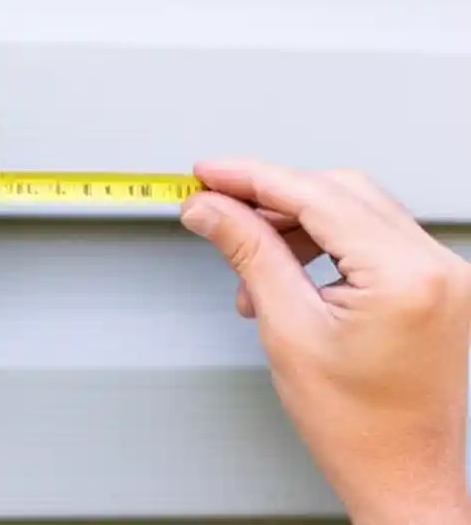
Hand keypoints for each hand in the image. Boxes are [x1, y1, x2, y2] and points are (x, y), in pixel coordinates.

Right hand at [181, 159, 470, 524]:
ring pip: (354, 209)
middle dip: (271, 196)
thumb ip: (248, 253)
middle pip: (339, 192)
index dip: (252, 178)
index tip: (209, 174)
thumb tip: (212, 209)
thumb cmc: (357, 426)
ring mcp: (442, 274)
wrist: (399, 475)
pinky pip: (372, 238)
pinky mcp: (435, 284)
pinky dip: (323, 244)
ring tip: (249, 259)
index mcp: (406, 275)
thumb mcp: (286, 329)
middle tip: (216, 204)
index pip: (316, 195)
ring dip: (294, 223)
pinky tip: (286, 270)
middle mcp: (436, 265)